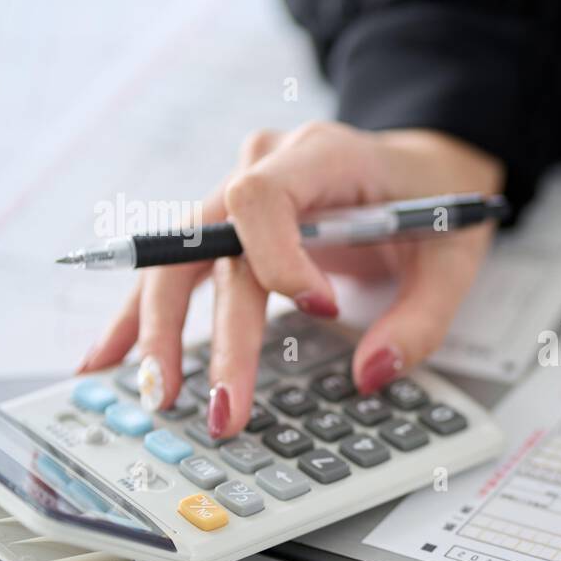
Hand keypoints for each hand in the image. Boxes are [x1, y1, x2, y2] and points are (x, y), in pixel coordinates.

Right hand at [79, 122, 502, 438]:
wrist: (422, 172)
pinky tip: (107, 360)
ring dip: (162, 330)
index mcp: (325, 155)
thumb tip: (370, 374)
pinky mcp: (229, 225)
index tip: (322, 306)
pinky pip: (175, 268)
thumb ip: (421, 320)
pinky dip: (142, 316)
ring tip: (154, 394)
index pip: (266, 196)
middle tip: (225, 405)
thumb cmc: (434, 207)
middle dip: (215, 332)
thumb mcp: (453, 259)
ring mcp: (239, 190)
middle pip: (214, 244)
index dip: (278, 256)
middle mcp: (269, 165)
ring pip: (180, 259)